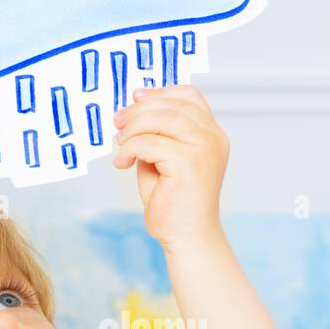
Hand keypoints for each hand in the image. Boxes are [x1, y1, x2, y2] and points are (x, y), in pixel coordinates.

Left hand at [112, 84, 228, 249]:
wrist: (186, 236)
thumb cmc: (173, 200)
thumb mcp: (163, 156)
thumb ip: (156, 131)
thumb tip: (134, 104)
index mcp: (212, 133)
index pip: (189, 95)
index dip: (160, 92)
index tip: (135, 98)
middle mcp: (213, 137)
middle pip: (171, 104)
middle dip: (138, 110)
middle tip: (117, 122)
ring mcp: (204, 148)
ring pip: (159, 119)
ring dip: (132, 128)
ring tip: (121, 145)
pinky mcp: (188, 163)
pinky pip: (148, 142)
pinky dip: (129, 149)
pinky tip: (123, 163)